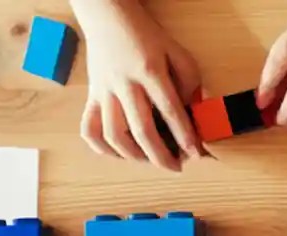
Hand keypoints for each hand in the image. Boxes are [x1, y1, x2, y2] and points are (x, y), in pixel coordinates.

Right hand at [72, 0, 200, 170]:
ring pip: (113, 134)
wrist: (108, 17)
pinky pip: (89, 129)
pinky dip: (102, 148)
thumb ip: (189, 82)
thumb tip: (192, 115)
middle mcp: (124, 83)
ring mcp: (104, 91)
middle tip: (175, 167)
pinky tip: (119, 153)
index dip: (185, 136)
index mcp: (150, 70)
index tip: (196, 153)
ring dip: (133, 155)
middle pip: (141, 129)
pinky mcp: (92, 96)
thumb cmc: (146, 36)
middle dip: (160, 156)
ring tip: (149, 160)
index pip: (170, 110)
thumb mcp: (177, 52)